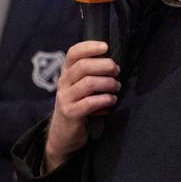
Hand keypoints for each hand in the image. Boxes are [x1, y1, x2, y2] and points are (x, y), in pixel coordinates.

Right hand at [45, 41, 119, 170]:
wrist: (64, 134)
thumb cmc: (79, 106)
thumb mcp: (81, 87)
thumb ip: (92, 74)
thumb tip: (114, 63)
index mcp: (67, 73)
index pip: (73, 53)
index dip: (89, 47)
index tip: (106, 47)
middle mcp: (63, 83)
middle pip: (83, 66)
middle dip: (104, 65)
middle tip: (117, 70)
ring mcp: (65, 98)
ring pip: (88, 83)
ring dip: (108, 83)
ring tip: (117, 87)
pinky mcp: (70, 113)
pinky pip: (89, 103)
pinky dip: (104, 99)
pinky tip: (112, 100)